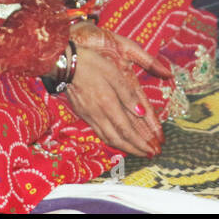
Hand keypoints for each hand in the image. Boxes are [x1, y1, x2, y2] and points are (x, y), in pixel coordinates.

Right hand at [62, 22, 171, 157]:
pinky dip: (112, 140)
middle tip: (149, 155)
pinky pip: (99, 133)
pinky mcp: (83, 114)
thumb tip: (142, 113)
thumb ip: (128, 95)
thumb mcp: (114, 74)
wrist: (65, 64)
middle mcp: (98, 115)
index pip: (127, 131)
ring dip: (124, 147)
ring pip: (108, 138)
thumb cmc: (92, 64)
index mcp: (108, 105)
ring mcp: (89, 116)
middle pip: (118, 140)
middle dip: (135, 150)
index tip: (153, 150)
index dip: (141, 143)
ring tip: (137, 150)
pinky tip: (118, 139)